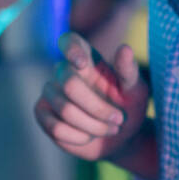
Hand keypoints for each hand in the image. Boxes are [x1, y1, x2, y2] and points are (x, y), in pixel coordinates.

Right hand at [34, 33, 149, 161]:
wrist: (119, 136)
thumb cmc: (128, 107)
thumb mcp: (136, 89)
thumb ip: (129, 71)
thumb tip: (125, 48)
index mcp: (87, 58)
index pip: (70, 41)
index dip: (71, 49)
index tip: (82, 63)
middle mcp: (65, 71)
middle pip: (69, 84)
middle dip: (97, 108)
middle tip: (119, 120)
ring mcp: (51, 91)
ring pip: (65, 110)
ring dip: (93, 126)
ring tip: (110, 129)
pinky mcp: (42, 113)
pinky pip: (56, 128)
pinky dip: (79, 137)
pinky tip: (89, 137)